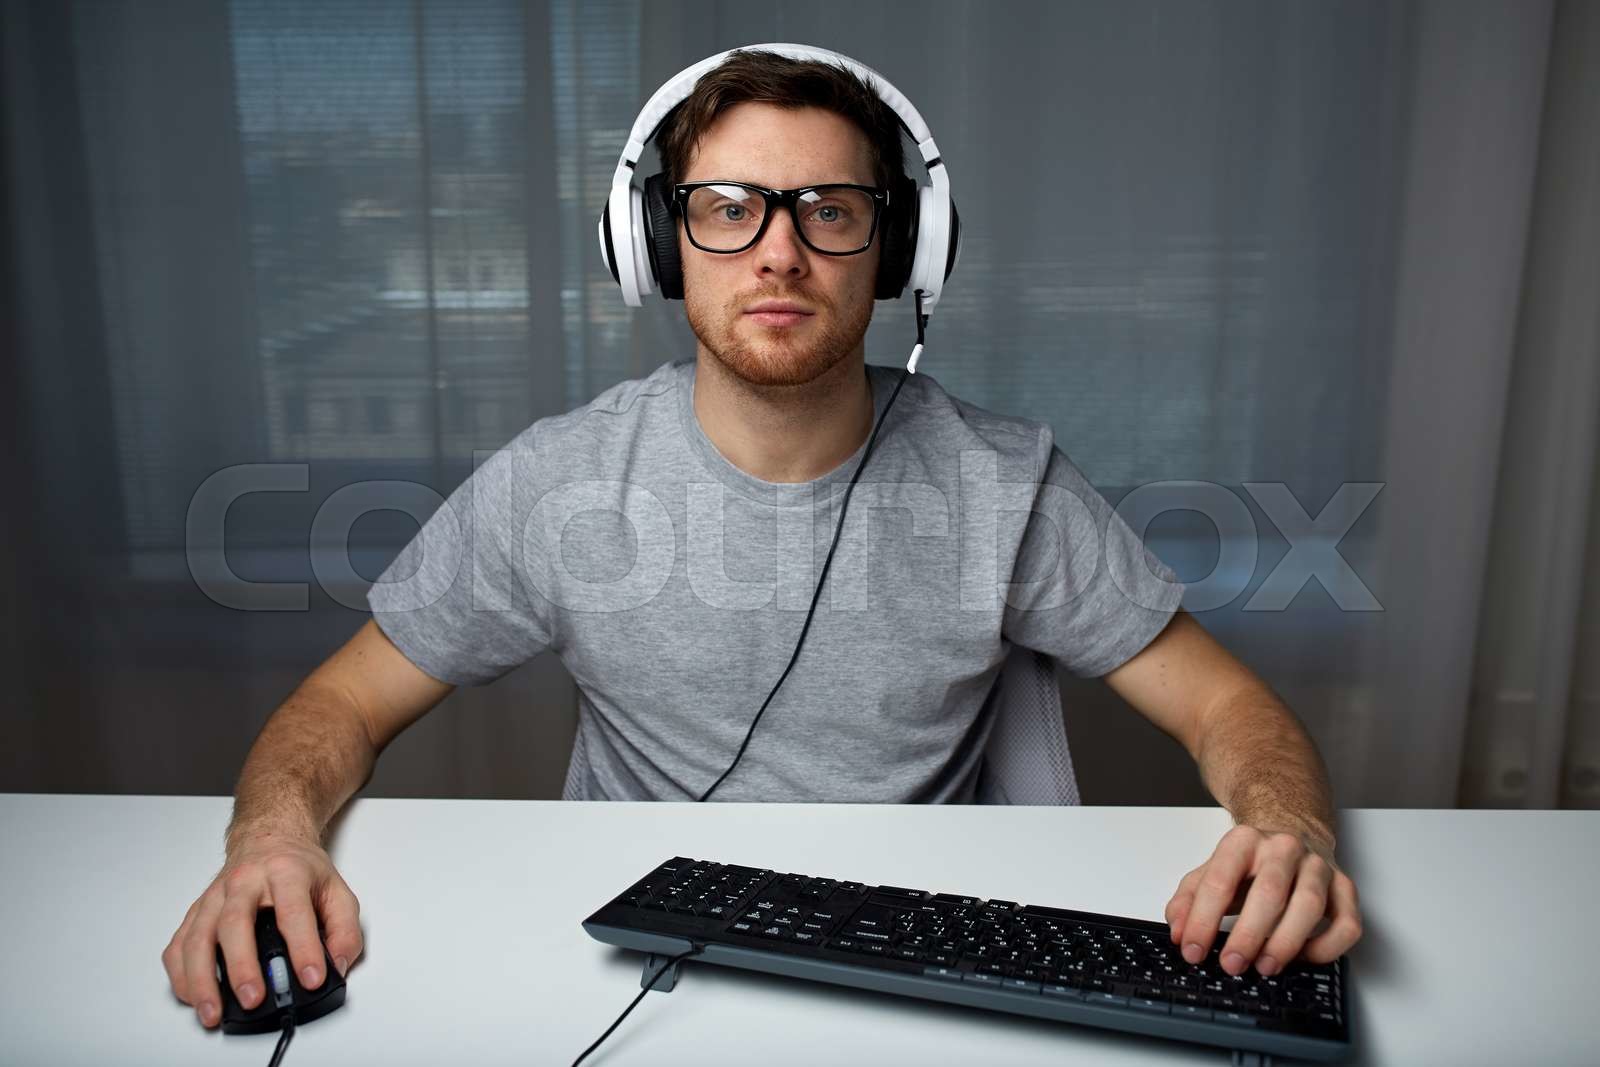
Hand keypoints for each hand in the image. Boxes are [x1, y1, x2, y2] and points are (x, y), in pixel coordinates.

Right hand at [162, 835, 362, 1028]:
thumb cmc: (300, 868)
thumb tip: (338, 966)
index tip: (312, 979)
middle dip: (242, 967)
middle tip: (254, 999)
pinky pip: (179, 946)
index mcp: (286, 873)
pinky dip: (181, 975)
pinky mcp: (196, 912)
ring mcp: (215, 897)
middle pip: (234, 923)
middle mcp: (245, 882)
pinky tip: (193, 996)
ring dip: (202, 980)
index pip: (294, 912)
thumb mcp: (337, 890)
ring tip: (213, 1013)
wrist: (269, 837)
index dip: (304, 948)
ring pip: (198, 937)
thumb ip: (345, 929)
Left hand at [1164, 824, 1361, 976]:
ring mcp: (1318, 866)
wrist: (1291, 828)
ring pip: (1310, 905)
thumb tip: (1179, 932)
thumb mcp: (1210, 870)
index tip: (1193, 949)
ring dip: (1287, 942)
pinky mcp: (1344, 886)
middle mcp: (1284, 848)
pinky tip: (1303, 957)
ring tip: (1265, 966)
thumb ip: (1189, 899)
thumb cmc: (1250, 860)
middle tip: (1232, 964)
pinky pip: (1347, 922)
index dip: (1203, 919)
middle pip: (1269, 892)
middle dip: (1248, 934)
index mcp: (1244, 841)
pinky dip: (1327, 947)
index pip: (1220, 880)